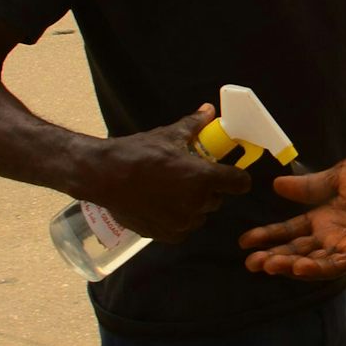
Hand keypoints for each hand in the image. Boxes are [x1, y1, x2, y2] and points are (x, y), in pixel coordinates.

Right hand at [80, 105, 255, 241]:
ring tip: (173, 191)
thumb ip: (194, 125)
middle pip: (217, 199)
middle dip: (208, 189)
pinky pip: (183, 229)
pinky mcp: (166, 235)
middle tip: (190, 177)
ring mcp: (182, 222)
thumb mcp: (169, 135)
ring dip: (193, 206)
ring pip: (200, 215)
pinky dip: (177, 220)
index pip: (240, 183)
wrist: (105, 175)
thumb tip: (209, 110)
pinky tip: (162, 205)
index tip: (228, 173)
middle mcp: (197, 203)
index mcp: (203, 178)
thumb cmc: (139, 153)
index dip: (236, 177)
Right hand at [240, 151, 345, 277]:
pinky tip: (300, 266)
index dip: (268, 237)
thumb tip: (275, 185)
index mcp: (324, 217)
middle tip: (250, 263)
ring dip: (292, 266)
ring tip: (269, 265)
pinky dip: (319, 267)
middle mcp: (334, 235)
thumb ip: (309, 186)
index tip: (244, 241)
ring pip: (315, 263)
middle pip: (298, 252)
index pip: (290, 232)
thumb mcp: (337, 177)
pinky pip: (340, 264)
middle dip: (273, 258)